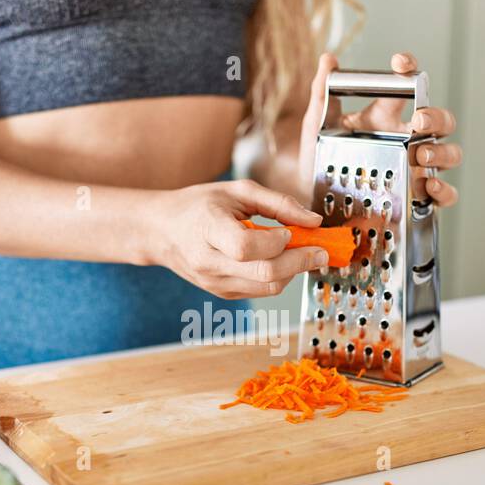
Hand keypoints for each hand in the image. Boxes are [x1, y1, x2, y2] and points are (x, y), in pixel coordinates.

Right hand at [155, 179, 327, 299]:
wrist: (162, 232)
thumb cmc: (199, 206)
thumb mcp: (237, 191)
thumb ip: (278, 203)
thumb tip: (313, 221)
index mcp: (207, 230)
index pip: (247, 247)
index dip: (275, 242)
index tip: (289, 231)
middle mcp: (209, 263)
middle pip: (264, 273)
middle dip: (300, 262)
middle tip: (321, 250)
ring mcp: (215, 283)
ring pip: (268, 287)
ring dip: (294, 271)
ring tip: (303, 252)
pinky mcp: (223, 293)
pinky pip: (261, 290)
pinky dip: (280, 277)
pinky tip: (282, 260)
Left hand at [298, 51, 460, 207]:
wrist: (312, 196)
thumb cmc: (319, 157)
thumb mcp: (317, 124)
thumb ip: (322, 92)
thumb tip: (328, 60)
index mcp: (385, 117)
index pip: (409, 86)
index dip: (409, 70)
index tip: (400, 63)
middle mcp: (407, 140)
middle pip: (441, 121)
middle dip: (437, 117)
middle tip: (419, 121)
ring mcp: (416, 167)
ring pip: (450, 154)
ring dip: (442, 152)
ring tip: (420, 155)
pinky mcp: (417, 197)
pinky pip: (445, 194)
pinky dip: (444, 190)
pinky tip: (430, 185)